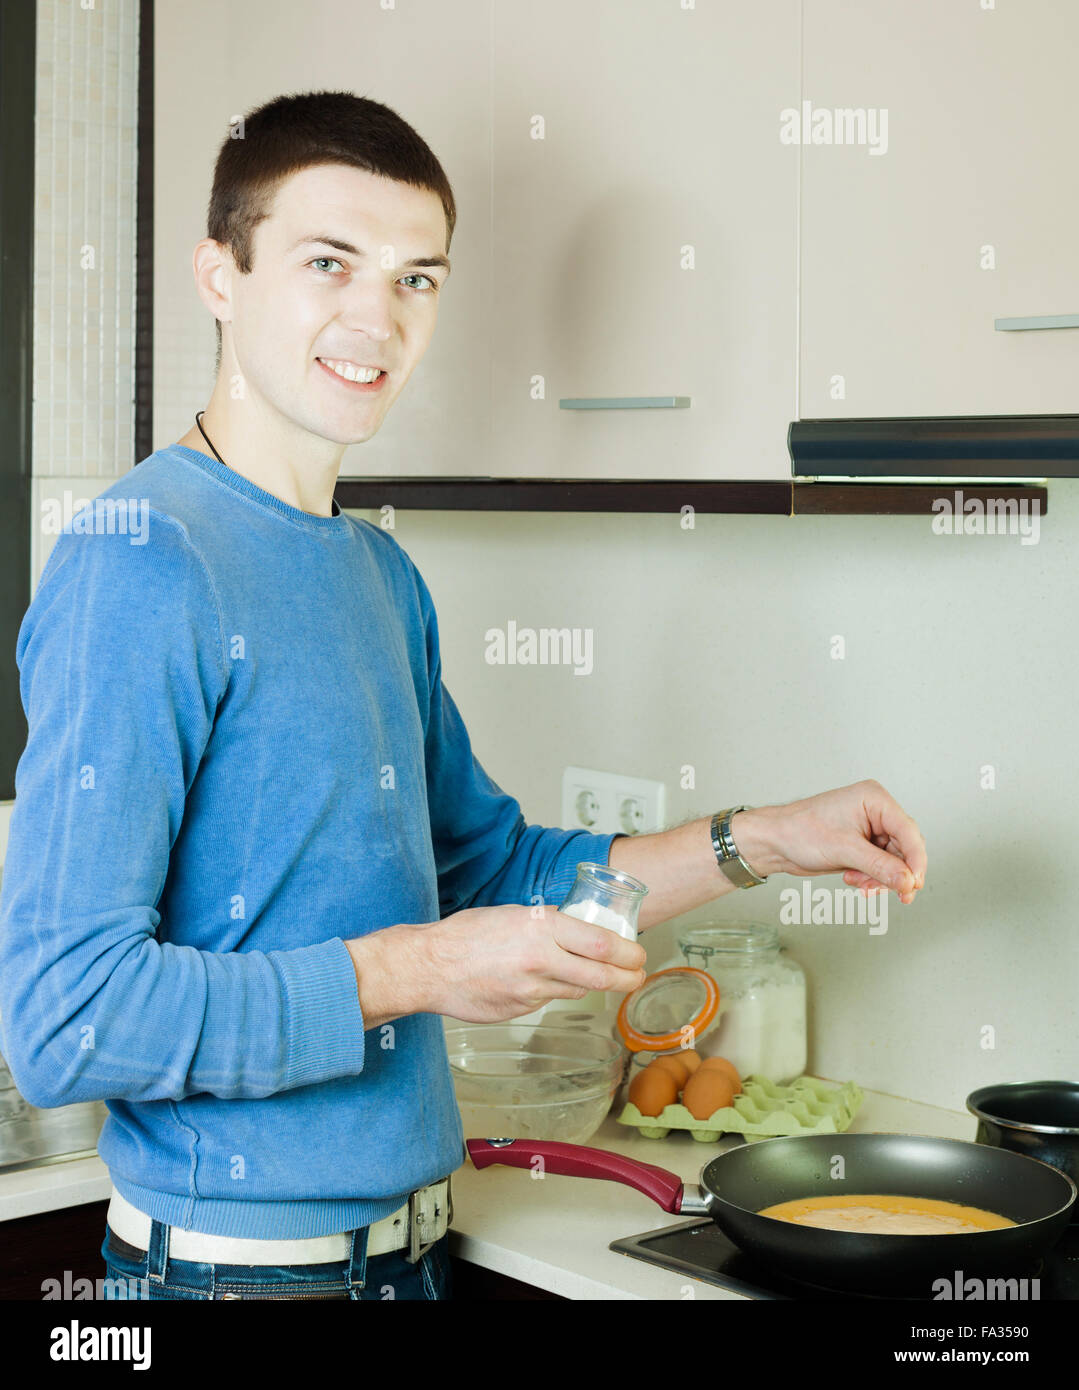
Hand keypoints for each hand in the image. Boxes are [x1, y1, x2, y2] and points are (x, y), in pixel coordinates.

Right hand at [422, 903, 647, 1022]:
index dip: (630, 953)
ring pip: (577, 990)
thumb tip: (579, 930)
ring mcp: (531, 990)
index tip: (639, 955)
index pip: (603, 944)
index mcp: (541, 927)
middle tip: (638, 976)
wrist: (428, 967)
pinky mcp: (520, 1011)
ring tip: (584, 973)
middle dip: (628, 978)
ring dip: (588, 983)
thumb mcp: (513, 914)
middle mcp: (541, 960)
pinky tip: (533, 981)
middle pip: (603, 976)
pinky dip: (551, 991)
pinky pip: (548, 1000)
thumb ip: (548, 924)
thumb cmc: (466, 934)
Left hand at [738, 779, 926, 904]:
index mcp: (874, 799)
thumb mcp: (844, 850)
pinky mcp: (862, 844)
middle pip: (904, 848)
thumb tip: (907, 881)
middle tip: (897, 895)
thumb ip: (880, 867)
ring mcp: (869, 828)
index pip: (908, 830)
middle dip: (896, 873)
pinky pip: (880, 866)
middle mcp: (875, 811)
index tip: (914, 883)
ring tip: (859, 885)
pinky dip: (872, 878)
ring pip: (893, 861)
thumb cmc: (799, 832)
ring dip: (881, 878)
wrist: (774, 842)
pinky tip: (855, 881)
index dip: (916, 860)